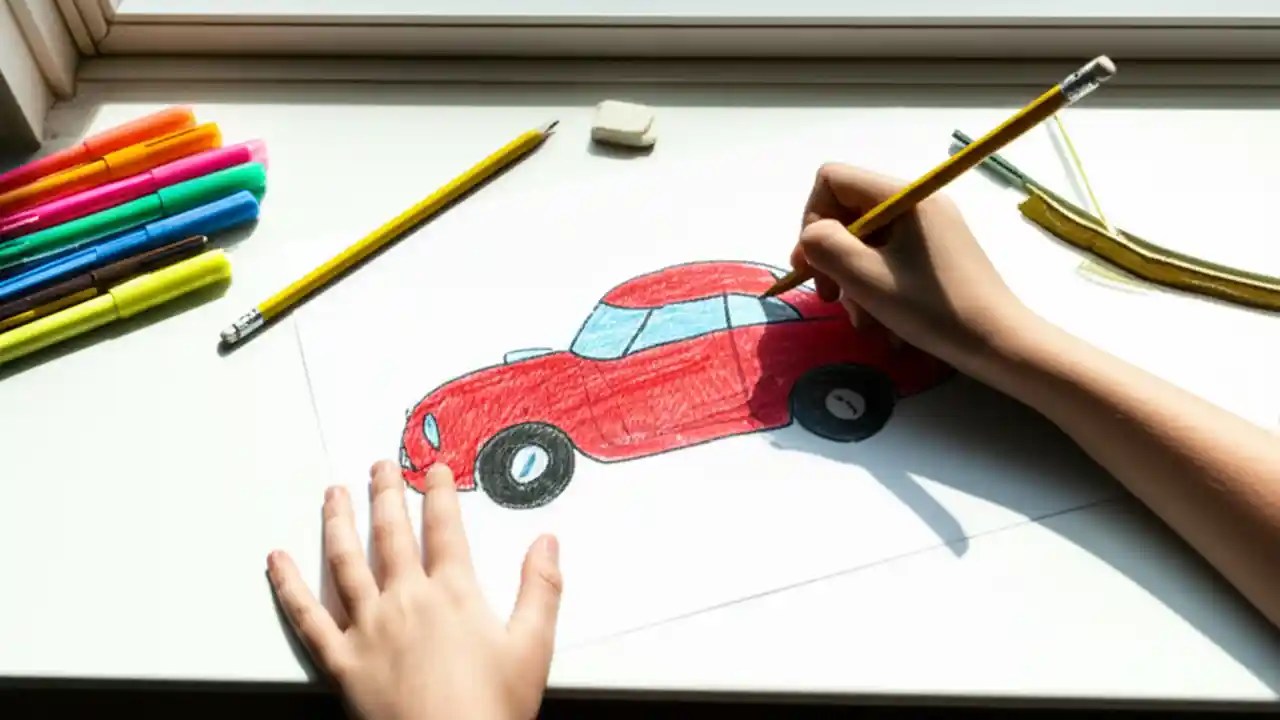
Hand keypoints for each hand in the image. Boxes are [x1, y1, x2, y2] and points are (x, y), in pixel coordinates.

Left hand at [267, 461, 562, 719]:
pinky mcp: (342, 660)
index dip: (439, 494)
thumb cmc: (491, 710)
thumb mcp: (533, 647)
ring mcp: (369, 628)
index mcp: (453, 594)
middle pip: (392, 534)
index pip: (445, 529)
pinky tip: (278, 562)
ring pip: (347, 561)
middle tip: (380, 466)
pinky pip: (307, 617)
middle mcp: (407, 601)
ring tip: (334, 495)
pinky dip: (288, 586)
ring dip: (338, 522)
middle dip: (386, 494)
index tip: (433, 470)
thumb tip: (547, 542)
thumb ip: (541, 588)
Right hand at [790, 163, 1034, 376]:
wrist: (999, 342)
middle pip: (848, 211)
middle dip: (831, 255)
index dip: (812, 217)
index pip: (833, 180)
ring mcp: (929, 226)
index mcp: (904, 196)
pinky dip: (876, 285)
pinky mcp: (936, 250)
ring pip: (866, 239)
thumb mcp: (866, 278)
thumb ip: (825, 246)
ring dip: (853, 279)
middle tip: (829, 297)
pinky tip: (882, 319)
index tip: (815, 262)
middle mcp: (917, 200)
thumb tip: (811, 236)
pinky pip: (889, 256)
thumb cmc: (933, 309)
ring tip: (863, 319)